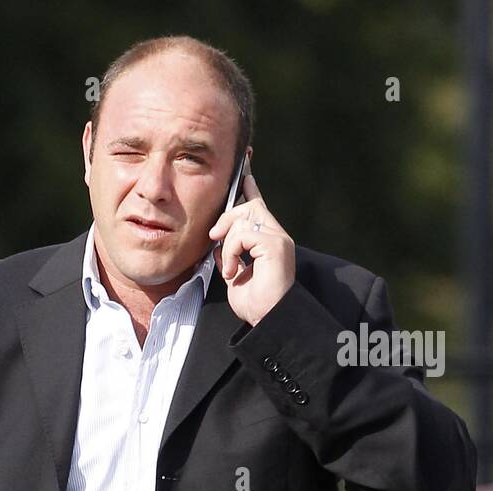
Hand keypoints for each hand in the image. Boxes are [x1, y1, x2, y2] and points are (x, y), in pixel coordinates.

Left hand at [207, 159, 294, 326]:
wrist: (267, 320)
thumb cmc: (253, 302)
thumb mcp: (234, 272)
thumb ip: (228, 251)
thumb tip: (216, 239)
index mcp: (267, 239)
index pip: (256, 204)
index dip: (248, 186)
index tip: (244, 167)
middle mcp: (276, 234)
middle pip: (248, 205)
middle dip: (226, 217)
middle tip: (214, 239)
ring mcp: (278, 238)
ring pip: (244, 217)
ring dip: (227, 242)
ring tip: (227, 267)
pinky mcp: (275, 245)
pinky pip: (243, 234)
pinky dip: (231, 252)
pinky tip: (232, 271)